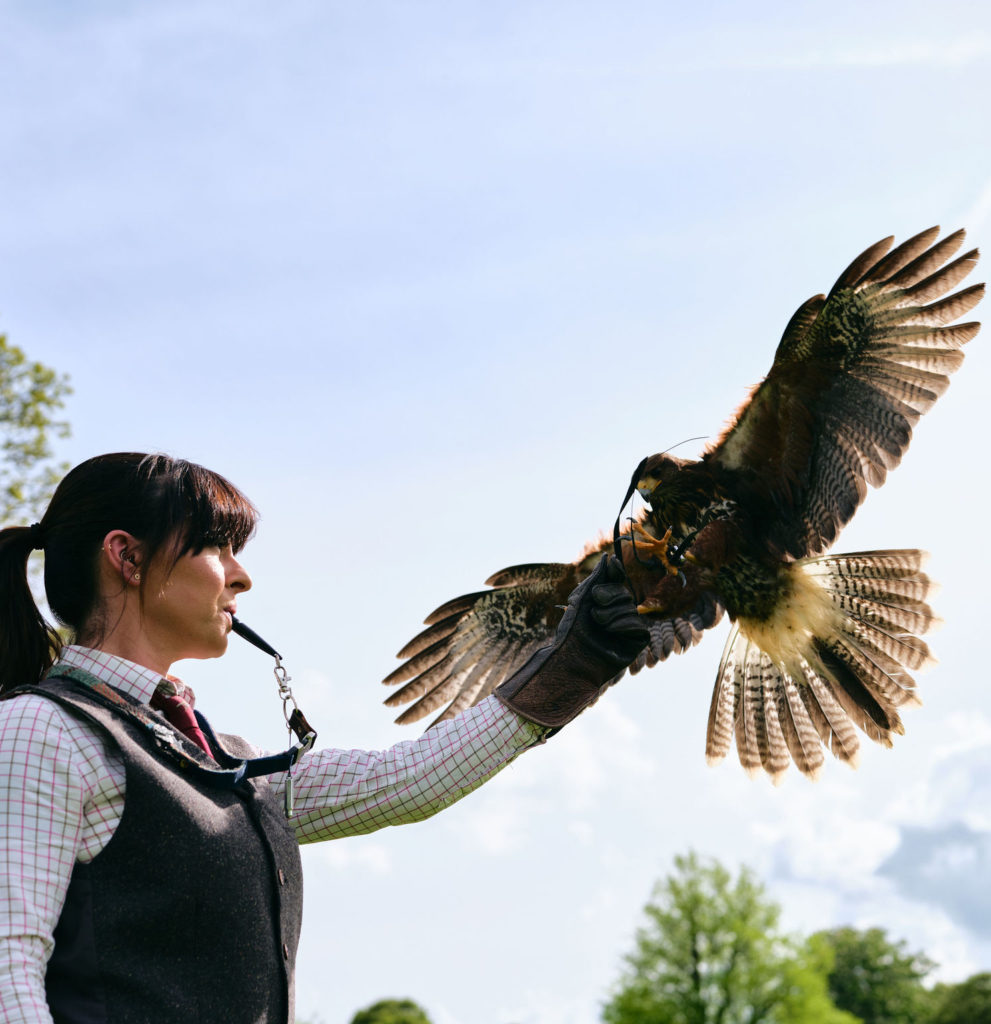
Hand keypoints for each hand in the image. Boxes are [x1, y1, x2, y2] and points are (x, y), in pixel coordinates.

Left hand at [494, 555, 647, 729]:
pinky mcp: (636, 642)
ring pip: (630, 607)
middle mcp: (617, 613)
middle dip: (607, 596)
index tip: (612, 564)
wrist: (572, 659)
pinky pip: (637, 623)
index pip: (617, 580)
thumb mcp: (583, 599)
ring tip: (598, 625)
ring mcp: (628, 627)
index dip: (615, 572)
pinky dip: (622, 624)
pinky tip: (610, 632)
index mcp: (604, 602)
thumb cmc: (572, 631)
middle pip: (624, 591)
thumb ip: (598, 578)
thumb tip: (609, 557)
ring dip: (610, 614)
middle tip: (593, 609)